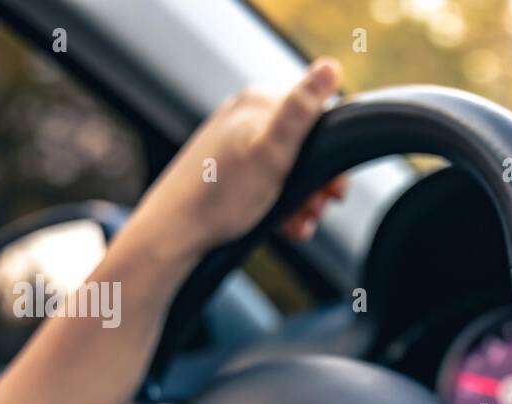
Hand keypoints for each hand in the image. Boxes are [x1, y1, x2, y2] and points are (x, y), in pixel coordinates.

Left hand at [119, 57, 345, 263]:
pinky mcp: (229, 166)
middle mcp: (246, 115)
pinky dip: (283, 203)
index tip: (335, 191)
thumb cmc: (222, 195)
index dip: (333, 155)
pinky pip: (269, 180)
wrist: (176, 229)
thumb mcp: (272, 152)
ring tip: (300, 222)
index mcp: (259, 102)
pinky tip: (285, 223)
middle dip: (318, 183)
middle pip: (305, 147)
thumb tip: (330, 66)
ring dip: (304, 198)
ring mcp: (236, 141)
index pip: (317, 117)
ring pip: (289, 168)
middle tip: (317, 210)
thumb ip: (301, 110)